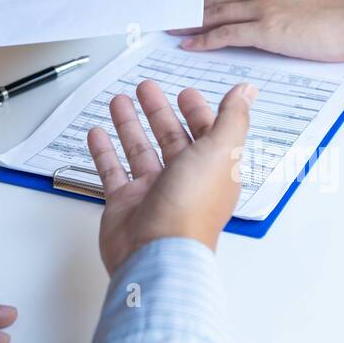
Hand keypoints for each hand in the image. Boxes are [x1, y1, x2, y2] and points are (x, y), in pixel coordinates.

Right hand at [87, 79, 256, 273]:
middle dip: (158, 112)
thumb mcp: (221, 151)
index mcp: (211, 169)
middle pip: (170, 138)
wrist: (158, 254)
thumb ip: (233, 118)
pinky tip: (97, 133)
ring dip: (129, 125)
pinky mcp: (125, 204)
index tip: (185, 93)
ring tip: (118, 101)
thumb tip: (247, 91)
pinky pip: (112, 172)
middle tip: (145, 88)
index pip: (206, 134)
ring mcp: (153, 193)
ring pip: (139, 151)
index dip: (197, 112)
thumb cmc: (191, 208)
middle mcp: (184, 181)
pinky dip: (104, 152)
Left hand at [170, 0, 343, 61]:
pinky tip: (189, 44)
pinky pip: (225, 34)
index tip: (195, 5)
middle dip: (192, 9)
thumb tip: (284, 18)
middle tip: (171, 16)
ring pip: (215, 14)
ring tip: (172, 30)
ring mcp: (263, 6)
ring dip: (190, 23)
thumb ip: (290, 2)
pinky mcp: (266, 29)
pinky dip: (203, 39)